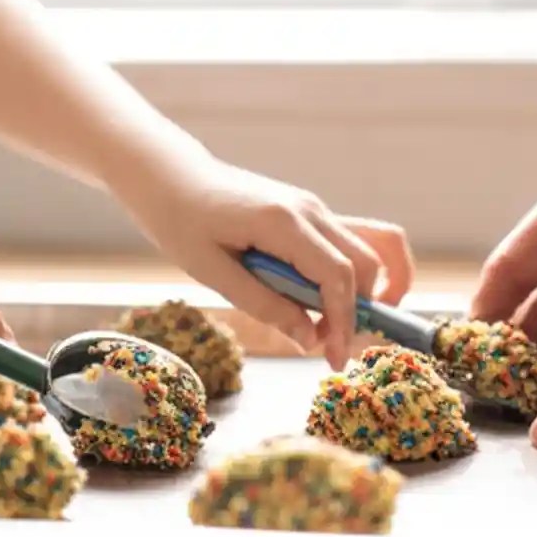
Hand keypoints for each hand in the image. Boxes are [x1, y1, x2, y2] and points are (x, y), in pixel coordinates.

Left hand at [119, 157, 412, 371]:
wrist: (171, 178)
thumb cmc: (181, 221)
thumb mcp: (212, 273)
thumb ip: (263, 305)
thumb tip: (309, 338)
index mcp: (283, 222)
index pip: (338, 275)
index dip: (344, 321)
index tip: (334, 358)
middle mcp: (309, 209)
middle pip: (365, 262)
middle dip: (359, 309)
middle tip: (329, 345)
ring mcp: (312, 207)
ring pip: (363, 251)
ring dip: (359, 292)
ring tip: (330, 325)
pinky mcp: (307, 213)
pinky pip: (344, 246)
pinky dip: (344, 277)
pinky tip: (317, 301)